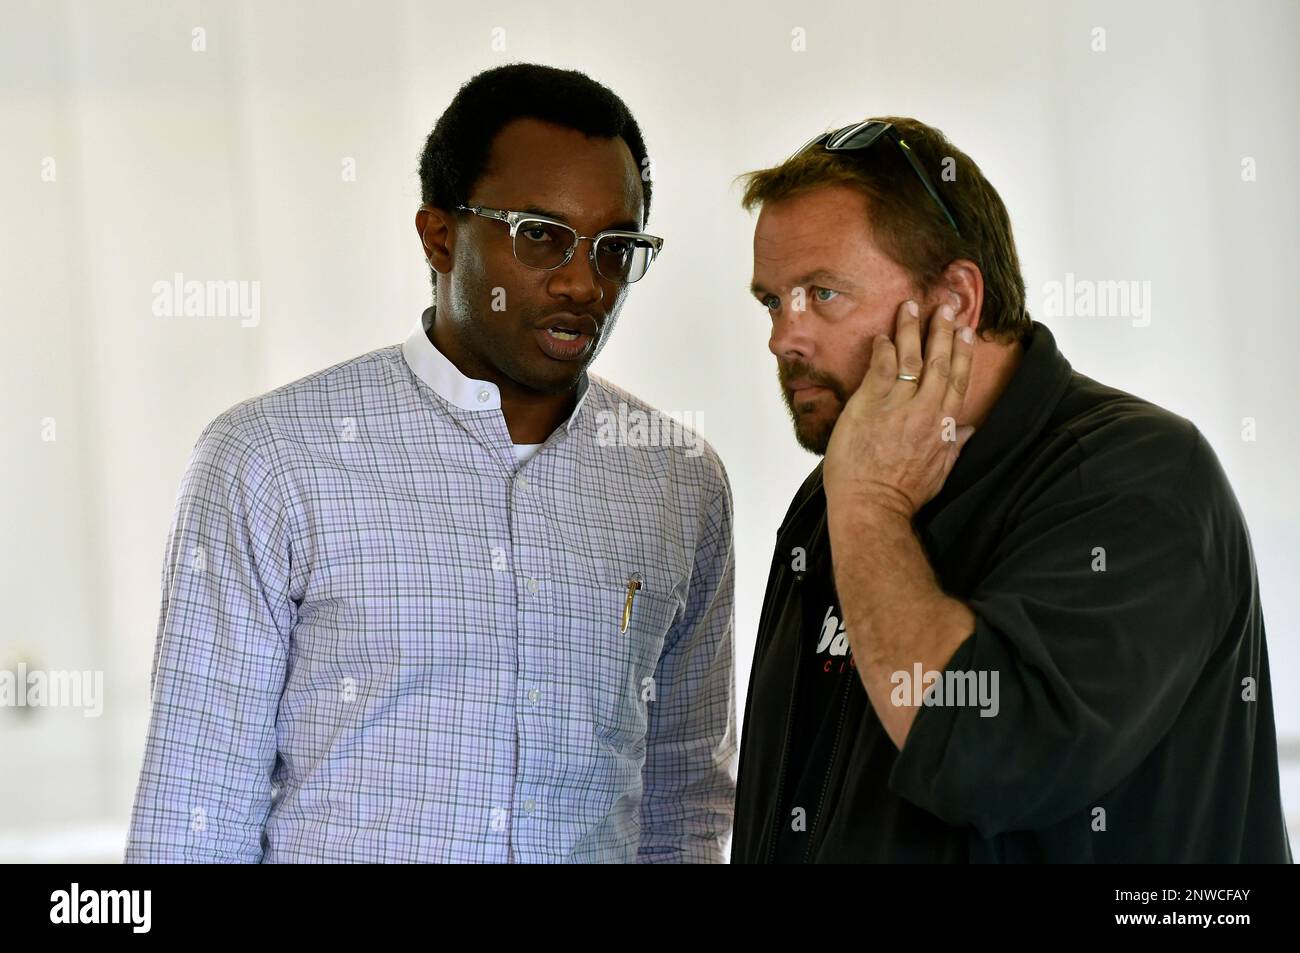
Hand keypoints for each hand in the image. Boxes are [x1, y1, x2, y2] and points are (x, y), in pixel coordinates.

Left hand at [822, 298, 976, 520]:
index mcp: (942, 425)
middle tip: (945, 305)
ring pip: (910, 358)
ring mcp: (897, 406)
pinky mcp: (868, 406)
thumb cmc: (903, 495)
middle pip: (938, 361)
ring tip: (911, 306)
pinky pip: (880, 368)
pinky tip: (883, 335)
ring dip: (912, 329)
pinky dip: (883, 349)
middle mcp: (924, 410)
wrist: (873, 507)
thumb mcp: (939, 471)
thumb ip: (953, 445)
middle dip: (942, 330)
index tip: (965, 330)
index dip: (962, 351)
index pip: (957, 379)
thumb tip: (966, 429)